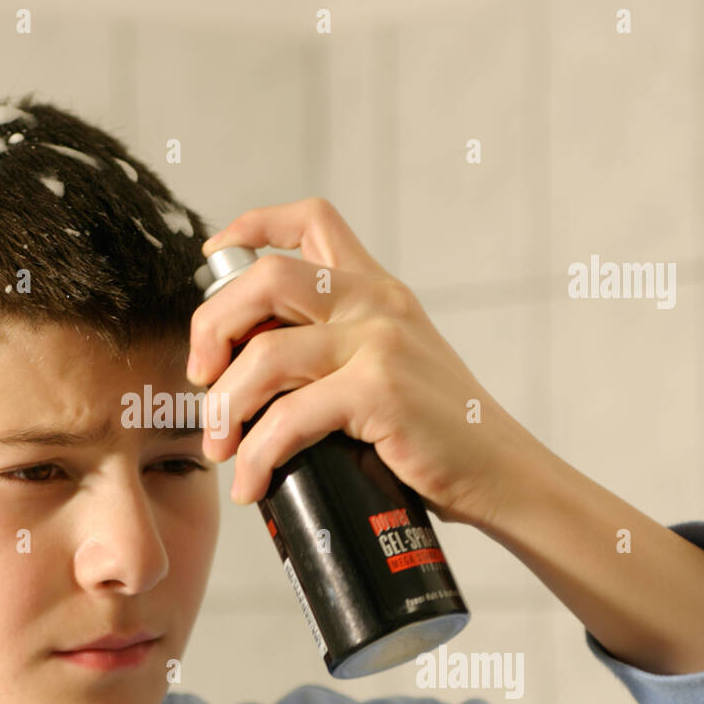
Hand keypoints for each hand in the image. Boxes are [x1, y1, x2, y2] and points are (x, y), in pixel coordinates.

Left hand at [187, 197, 544, 530]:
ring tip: (219, 447)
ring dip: (223, 406)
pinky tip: (252, 484)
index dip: (250, 226)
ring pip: (264, 353)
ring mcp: (380, 344)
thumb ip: (334, 349)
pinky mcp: (380, 392)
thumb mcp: (392, 366)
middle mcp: (377, 303)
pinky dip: (256, 456)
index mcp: (377, 289)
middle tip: (201, 380)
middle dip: (211, 327)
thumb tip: (241, 371)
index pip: (310, 219)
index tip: (211, 258)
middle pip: (264, 278)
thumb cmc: (437, 434)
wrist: (502, 475)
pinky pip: (287, 418)